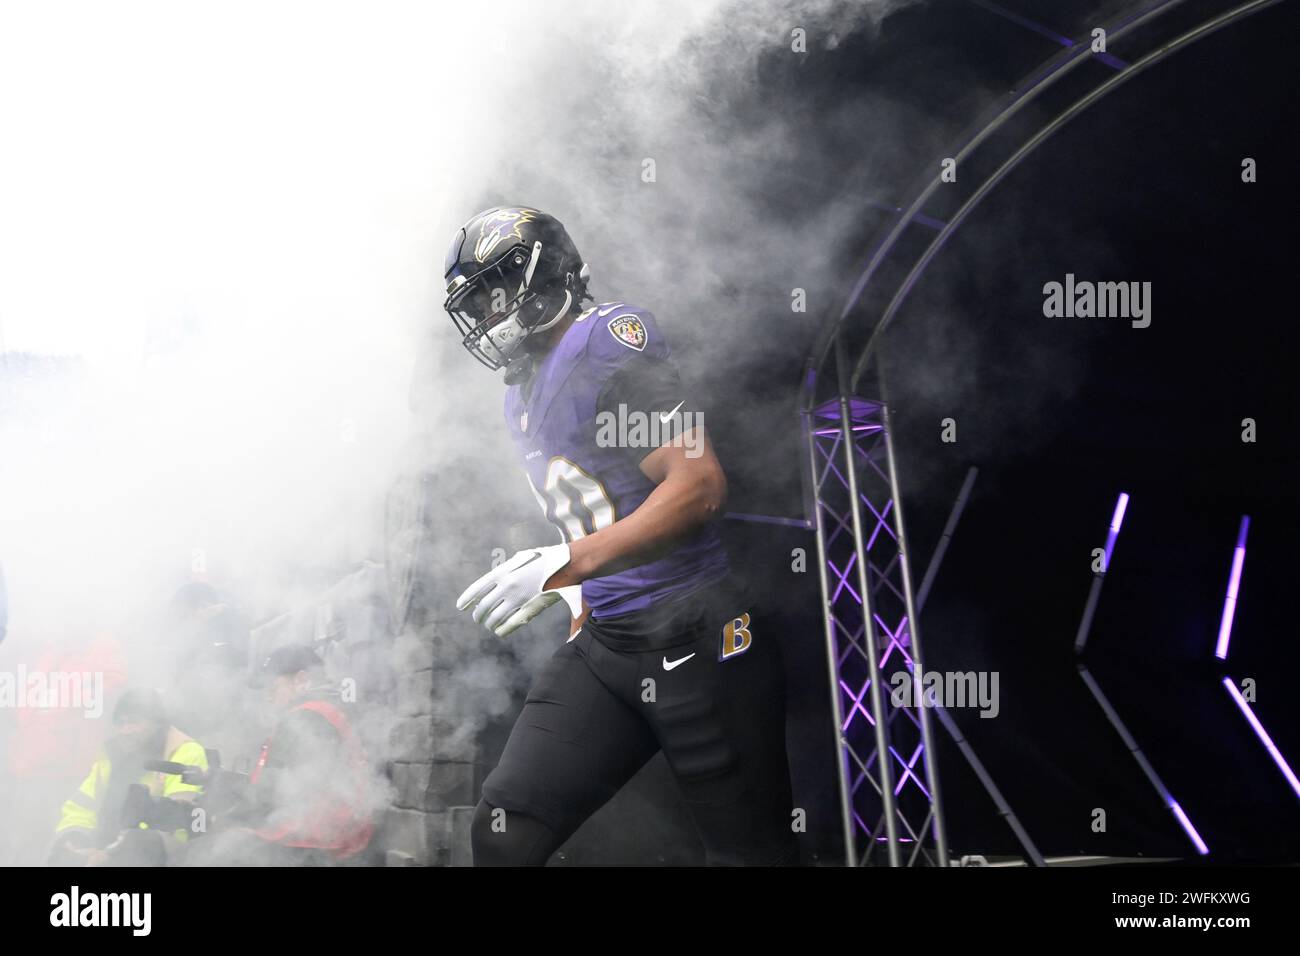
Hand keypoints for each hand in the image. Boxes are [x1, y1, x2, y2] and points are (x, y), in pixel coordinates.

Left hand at [456, 544, 583, 636]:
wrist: (566, 564)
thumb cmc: (544, 559)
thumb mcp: (520, 558)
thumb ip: (505, 570)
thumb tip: (493, 582)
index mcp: (504, 571)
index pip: (478, 588)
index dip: (467, 598)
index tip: (461, 606)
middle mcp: (508, 585)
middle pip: (485, 606)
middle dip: (478, 615)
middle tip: (477, 618)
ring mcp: (519, 598)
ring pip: (496, 617)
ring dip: (489, 623)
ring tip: (488, 625)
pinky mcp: (530, 608)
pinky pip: (511, 623)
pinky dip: (502, 629)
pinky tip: (498, 631)